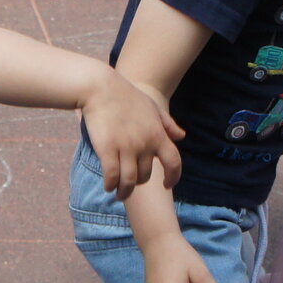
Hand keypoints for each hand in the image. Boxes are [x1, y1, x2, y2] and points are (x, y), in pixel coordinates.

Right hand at [82, 71, 181, 194]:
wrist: (101, 88)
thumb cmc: (127, 97)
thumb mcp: (152, 108)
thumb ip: (168, 124)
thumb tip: (181, 137)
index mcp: (158, 134)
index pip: (174, 162)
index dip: (173, 177)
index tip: (168, 185)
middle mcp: (144, 144)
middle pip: (146, 175)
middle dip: (139, 182)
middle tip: (131, 182)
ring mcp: (125, 147)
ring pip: (129, 181)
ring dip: (124, 191)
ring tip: (119, 193)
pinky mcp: (106, 149)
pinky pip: (112, 176)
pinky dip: (110, 185)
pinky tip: (108, 186)